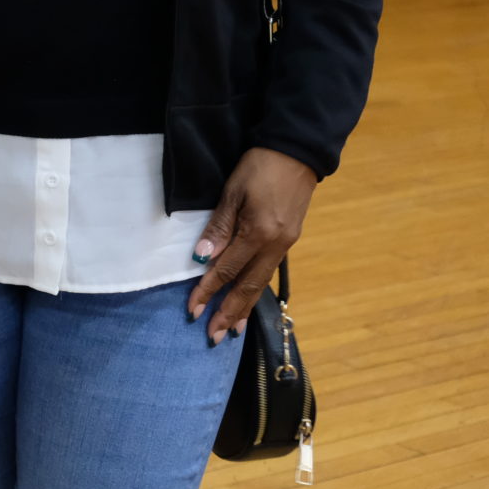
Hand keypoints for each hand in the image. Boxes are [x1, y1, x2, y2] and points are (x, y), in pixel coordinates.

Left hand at [189, 147, 318, 344]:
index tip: (192, 311)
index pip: (227, 270)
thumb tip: (202, 259)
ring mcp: (285, 244)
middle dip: (229, 313)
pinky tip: (249, 301)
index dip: (208, 291)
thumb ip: (219, 227)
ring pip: (262, 284)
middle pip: (249, 287)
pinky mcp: (289, 239)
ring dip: (245, 308)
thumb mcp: (232, 192)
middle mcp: (275, 245)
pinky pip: (268, 272)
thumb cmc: (259, 166)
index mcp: (259, 233)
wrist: (296, 151)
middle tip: (212, 337)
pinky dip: (256, 291)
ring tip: (232, 331)